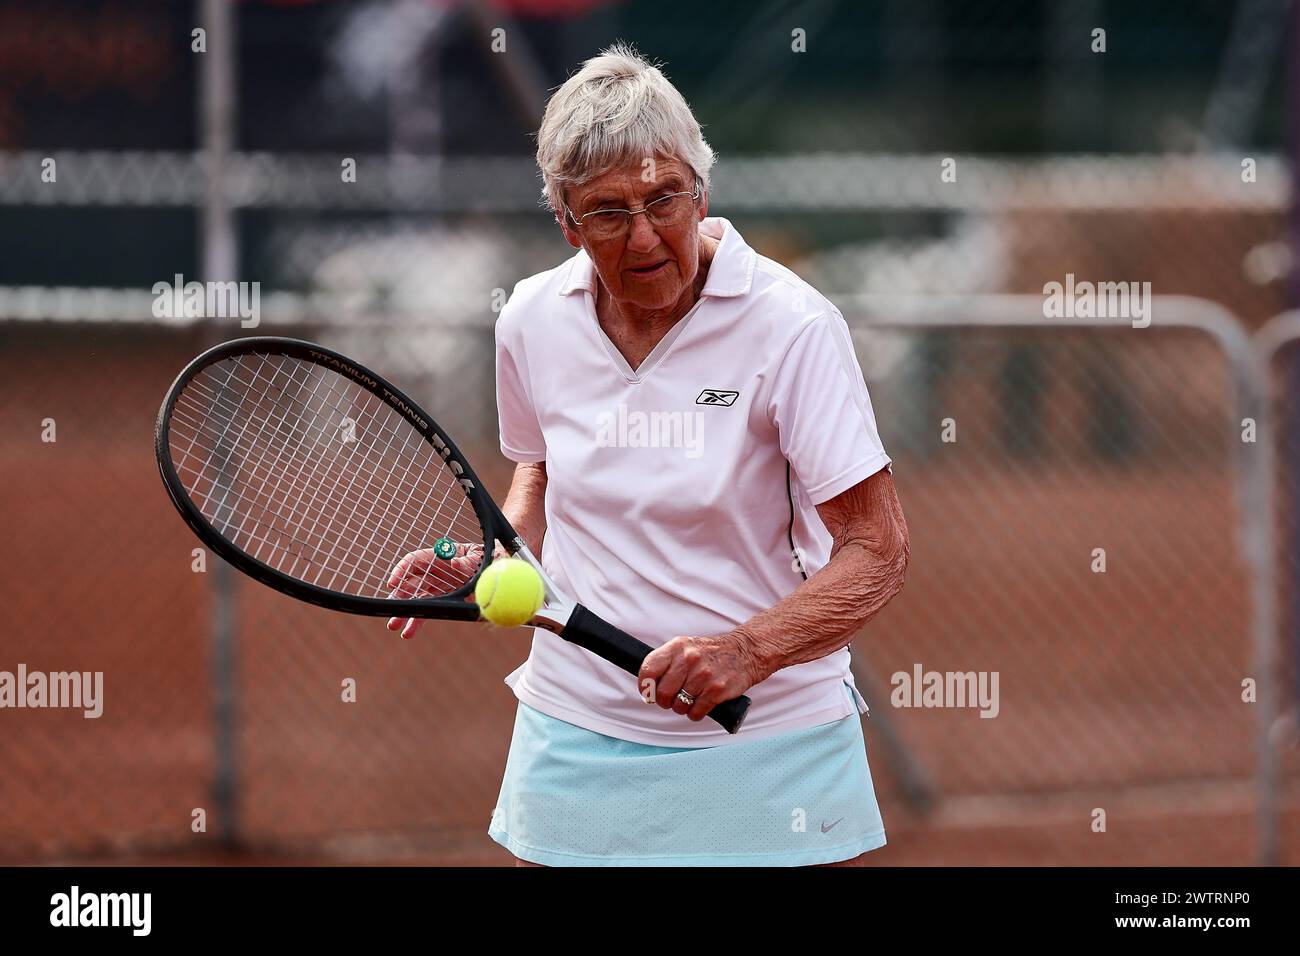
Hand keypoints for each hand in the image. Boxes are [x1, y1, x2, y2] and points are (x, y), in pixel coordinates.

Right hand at [385, 542, 482, 639]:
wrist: (500, 568)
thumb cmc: (489, 556)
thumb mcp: (482, 556)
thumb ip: (469, 561)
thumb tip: (455, 564)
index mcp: (441, 557)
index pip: (416, 561)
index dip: (402, 571)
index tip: (393, 584)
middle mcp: (436, 572)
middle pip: (411, 583)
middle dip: (399, 596)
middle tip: (390, 609)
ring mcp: (439, 586)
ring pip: (417, 600)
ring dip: (405, 612)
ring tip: (394, 625)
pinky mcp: (445, 599)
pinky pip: (430, 610)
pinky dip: (419, 620)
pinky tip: (409, 631)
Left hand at [637, 632, 761, 721]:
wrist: (745, 653)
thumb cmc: (710, 654)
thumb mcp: (685, 647)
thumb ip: (666, 662)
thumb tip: (647, 688)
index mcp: (677, 647)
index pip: (648, 670)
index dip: (645, 687)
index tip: (648, 694)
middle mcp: (689, 659)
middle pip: (662, 693)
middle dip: (665, 702)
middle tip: (673, 698)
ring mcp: (703, 675)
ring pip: (678, 706)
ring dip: (682, 708)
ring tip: (691, 698)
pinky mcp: (717, 690)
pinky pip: (695, 713)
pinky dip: (696, 714)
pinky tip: (702, 704)